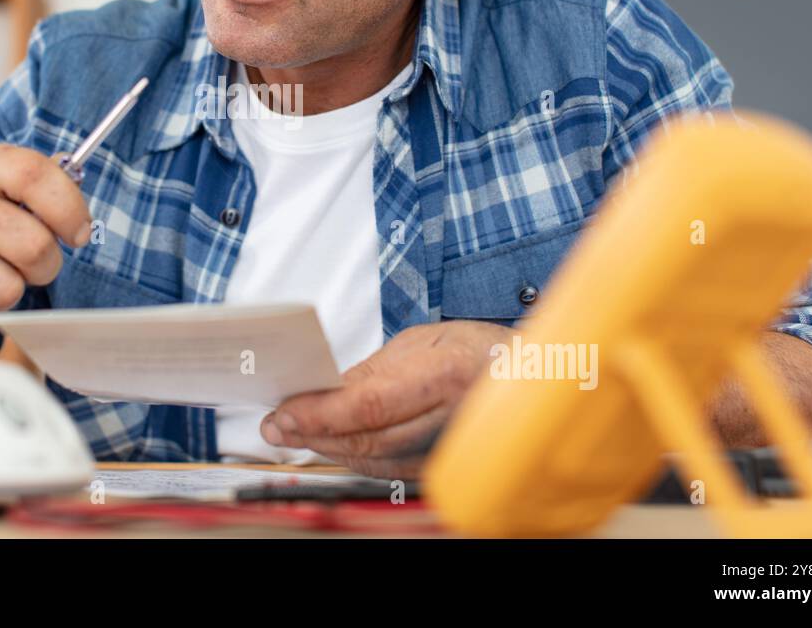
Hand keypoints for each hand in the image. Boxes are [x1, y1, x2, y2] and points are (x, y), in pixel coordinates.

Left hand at [260, 320, 512, 477]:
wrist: (535, 381)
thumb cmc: (484, 352)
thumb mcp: (427, 341)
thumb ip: (374, 370)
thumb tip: (325, 391)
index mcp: (449, 375)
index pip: (371, 403)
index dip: (321, 412)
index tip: (284, 412)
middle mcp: (452, 420)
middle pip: (366, 438)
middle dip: (313, 432)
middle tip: (276, 426)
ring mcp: (451, 452)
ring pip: (373, 460)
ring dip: (327, 447)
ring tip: (293, 431)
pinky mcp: (445, 470)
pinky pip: (388, 470)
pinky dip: (354, 457)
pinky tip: (332, 443)